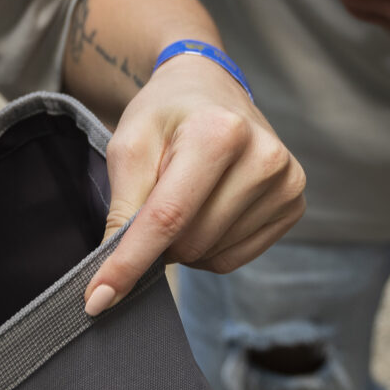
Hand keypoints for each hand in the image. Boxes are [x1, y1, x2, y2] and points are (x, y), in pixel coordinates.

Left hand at [82, 55, 304, 314]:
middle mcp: (264, 157)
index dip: (129, 263)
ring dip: (183, 245)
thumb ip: (122, 207)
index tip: (97, 300)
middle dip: (158, 241)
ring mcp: (286, 183)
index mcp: (220, 132)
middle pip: (190, 241)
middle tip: (151, 203)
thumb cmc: (165, 114)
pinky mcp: (292, 205)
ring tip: (183, 199)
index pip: (168, 217)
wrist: (210, 88)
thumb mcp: (129, 145)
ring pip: (212, 256)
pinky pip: (234, 259)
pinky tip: (206, 213)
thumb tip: (111, 276)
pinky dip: (207, 249)